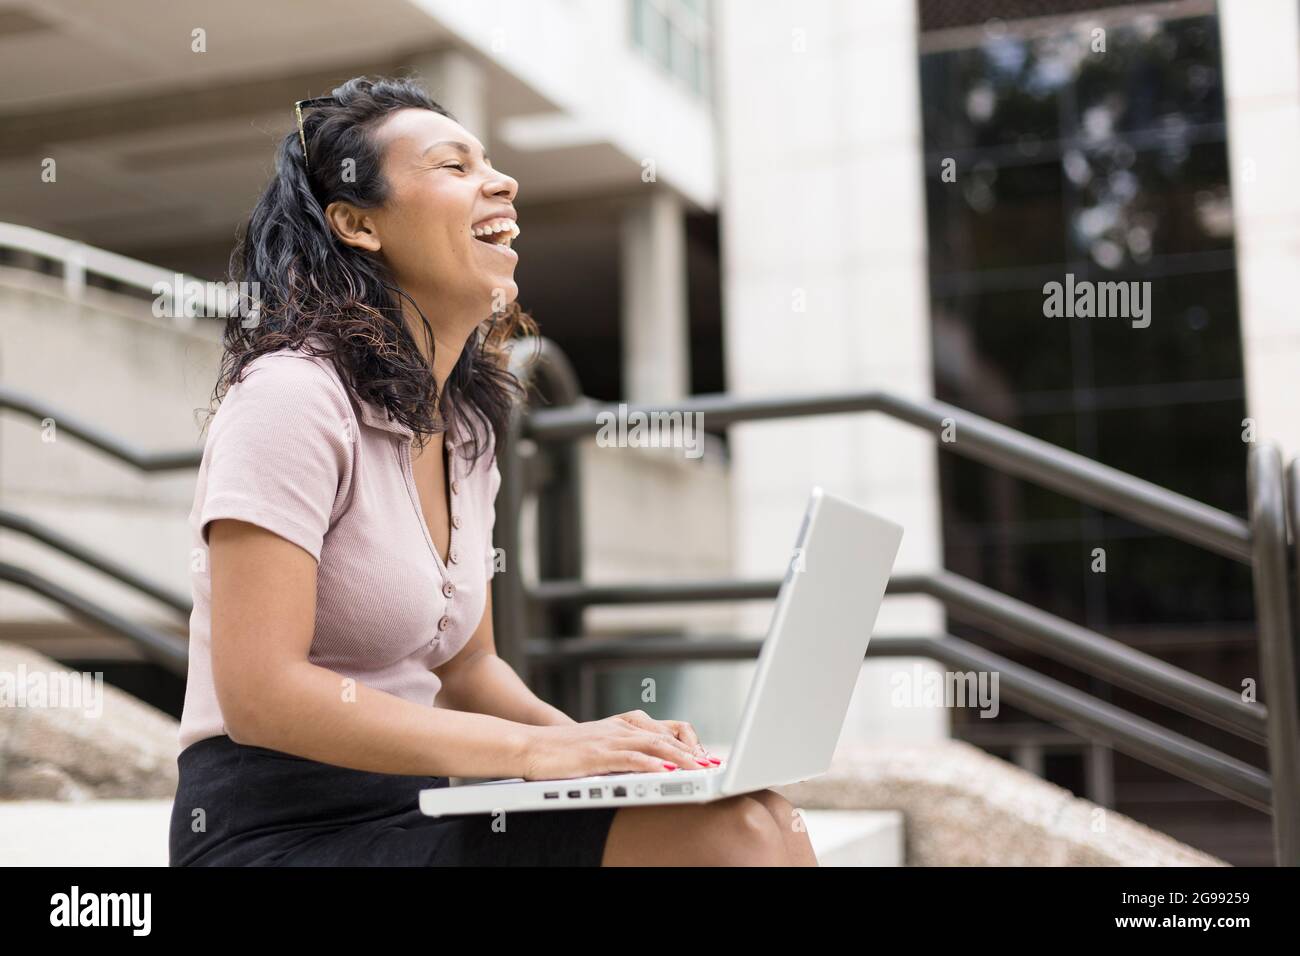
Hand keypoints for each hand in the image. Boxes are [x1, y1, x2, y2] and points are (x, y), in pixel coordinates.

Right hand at [520, 711, 720, 780]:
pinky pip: (631, 757)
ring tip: (699, 769)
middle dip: (692, 750)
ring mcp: (610, 739)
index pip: (666, 728)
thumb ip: (625, 751)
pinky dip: (651, 763)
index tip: (706, 756)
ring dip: (680, 757)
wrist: (531, 746)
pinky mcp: (598, 753)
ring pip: (654, 743)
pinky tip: (665, 771)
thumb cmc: (563, 750)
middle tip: (711, 765)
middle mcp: (621, 727)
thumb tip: (652, 766)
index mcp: (623, 724)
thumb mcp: (600, 745)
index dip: (689, 741)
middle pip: (666, 735)